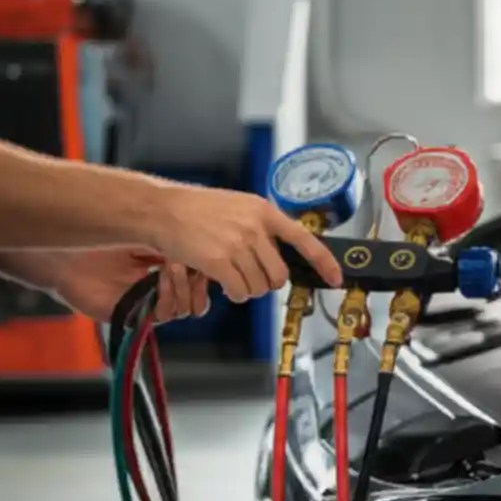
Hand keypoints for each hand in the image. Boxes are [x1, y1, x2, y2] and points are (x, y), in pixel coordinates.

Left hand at [51, 248, 209, 322]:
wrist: (67, 258)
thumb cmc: (99, 241)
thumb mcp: (144, 234)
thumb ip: (171, 242)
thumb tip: (202, 245)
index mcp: (163, 266)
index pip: (198, 276)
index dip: (205, 269)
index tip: (204, 256)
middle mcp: (160, 286)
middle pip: (197, 295)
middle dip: (197, 280)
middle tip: (187, 263)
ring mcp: (150, 302)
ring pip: (186, 307)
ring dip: (182, 287)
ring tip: (170, 268)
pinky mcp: (138, 315)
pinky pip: (166, 315)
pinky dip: (168, 299)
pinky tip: (158, 280)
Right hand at [153, 188, 342, 302]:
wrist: (164, 210)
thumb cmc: (198, 209)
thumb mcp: (239, 206)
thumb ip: (262, 228)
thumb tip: (280, 257)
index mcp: (264, 211)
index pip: (304, 240)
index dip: (324, 262)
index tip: (336, 278)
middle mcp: (255, 227)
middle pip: (280, 275)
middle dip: (268, 282)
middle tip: (250, 276)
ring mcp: (237, 244)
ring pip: (260, 287)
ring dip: (247, 289)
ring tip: (231, 275)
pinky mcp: (219, 261)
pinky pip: (240, 292)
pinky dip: (234, 294)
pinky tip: (223, 284)